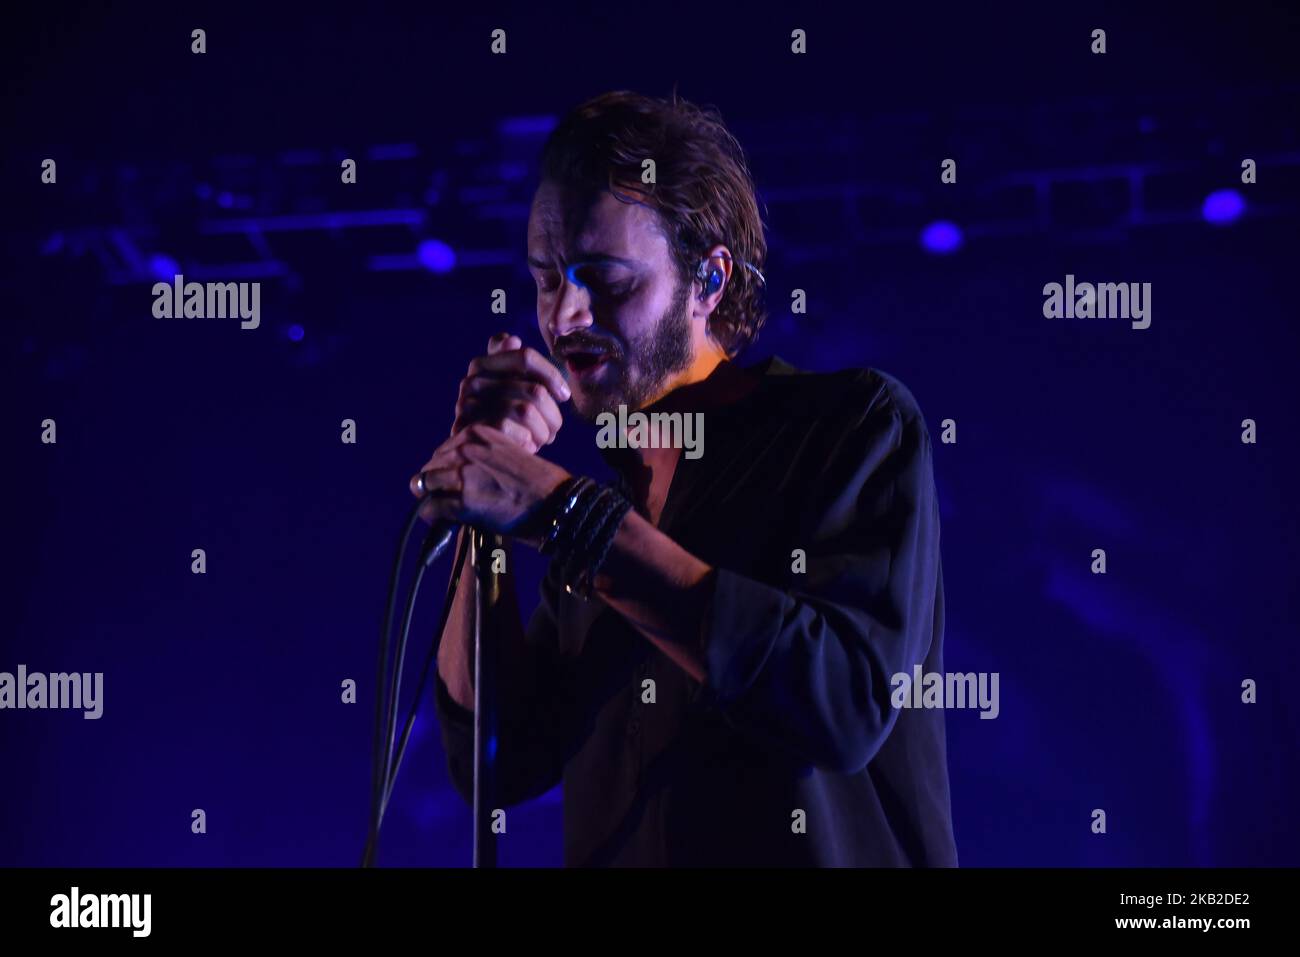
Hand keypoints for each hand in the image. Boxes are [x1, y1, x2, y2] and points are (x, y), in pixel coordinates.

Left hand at [409, 424, 573, 548]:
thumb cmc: (539, 483)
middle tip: (446, 501)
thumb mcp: (506, 453)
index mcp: (477, 434)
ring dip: (432, 499)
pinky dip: (433, 517)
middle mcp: (467, 449)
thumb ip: (480, 457)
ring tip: (444, 512)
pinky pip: (431, 508)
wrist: (557, 503)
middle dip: (434, 485)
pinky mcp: (464, 500)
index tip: (452, 485)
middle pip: (431, 467)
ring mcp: (463, 474)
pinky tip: (445, 522)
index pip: (443, 451)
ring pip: (425, 485)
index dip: (445, 471)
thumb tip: (455, 474)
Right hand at [452, 333, 569, 453]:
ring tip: (541, 439)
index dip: (551, 376)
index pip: (525, 357)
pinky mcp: (474, 433)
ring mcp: (469, 406)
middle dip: (552, 414)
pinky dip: (529, 444)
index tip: (564, 395)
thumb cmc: (499, 417)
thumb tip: (511, 339)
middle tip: (553, 428)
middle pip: (534, 390)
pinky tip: (526, 448)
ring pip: (528, 412)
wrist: (472, 456)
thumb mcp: (508, 386)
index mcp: (481, 364)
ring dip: (543, 432)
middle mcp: (471, 382)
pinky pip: (519, 434)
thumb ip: (512, 361)